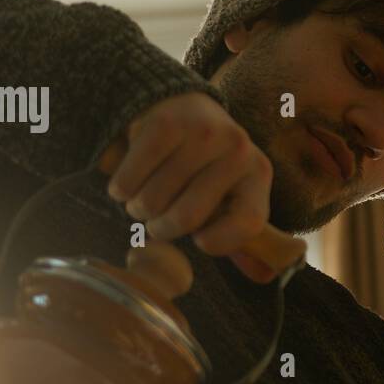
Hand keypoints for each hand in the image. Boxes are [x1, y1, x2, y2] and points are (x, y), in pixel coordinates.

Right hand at [105, 92, 273, 278]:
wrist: (181, 106)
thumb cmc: (205, 167)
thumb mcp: (231, 197)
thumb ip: (241, 238)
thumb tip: (263, 277)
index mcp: (258, 174)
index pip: (248, 223)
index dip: (220, 242)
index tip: (200, 241)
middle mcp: (238, 150)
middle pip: (188, 218)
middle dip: (161, 228)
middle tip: (155, 220)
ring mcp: (203, 133)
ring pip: (154, 199)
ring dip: (138, 209)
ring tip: (143, 199)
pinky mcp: (166, 122)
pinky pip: (131, 177)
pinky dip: (121, 189)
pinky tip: (127, 184)